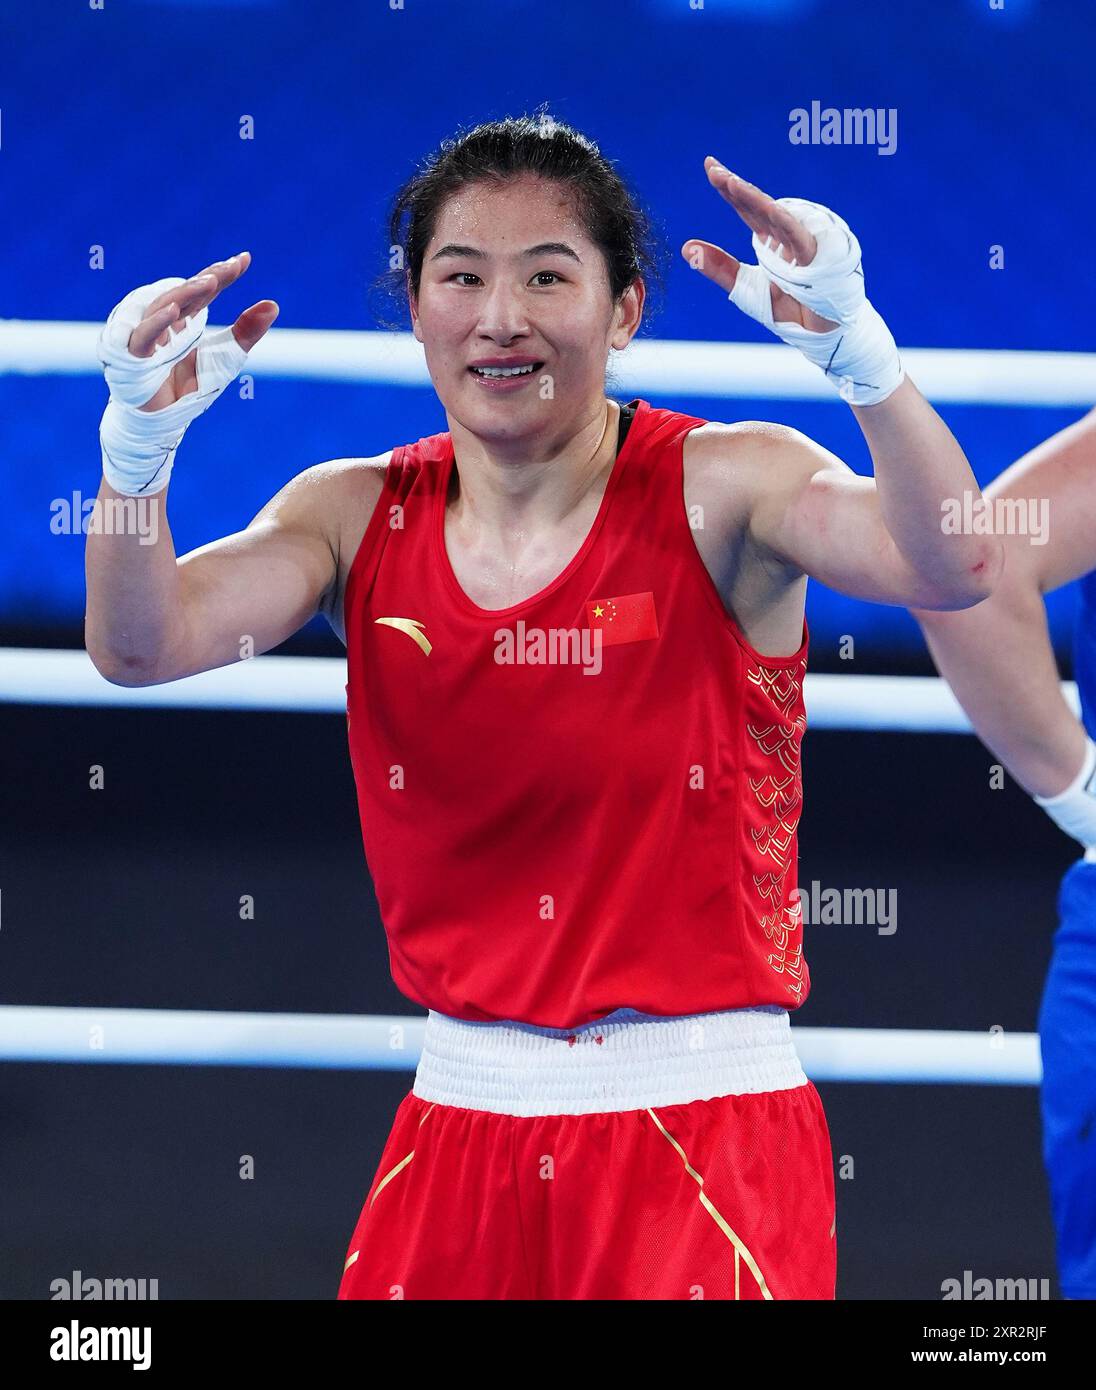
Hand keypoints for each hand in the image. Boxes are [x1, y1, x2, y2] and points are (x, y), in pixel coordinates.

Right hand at [129, 251, 277, 410]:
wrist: (164, 421)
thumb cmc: (190, 388)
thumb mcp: (227, 357)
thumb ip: (246, 332)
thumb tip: (273, 304)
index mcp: (182, 319)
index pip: (202, 291)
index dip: (221, 275)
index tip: (244, 259)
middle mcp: (162, 321)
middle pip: (183, 293)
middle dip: (208, 279)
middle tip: (231, 267)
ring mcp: (146, 336)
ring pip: (162, 306)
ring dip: (186, 293)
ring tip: (211, 282)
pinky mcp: (134, 356)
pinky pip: (143, 336)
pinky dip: (157, 323)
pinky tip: (177, 311)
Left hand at [683, 157, 837, 331]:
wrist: (821, 335)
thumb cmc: (792, 310)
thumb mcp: (745, 288)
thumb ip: (719, 268)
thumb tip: (684, 247)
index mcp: (770, 240)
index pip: (746, 209)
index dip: (729, 189)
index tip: (710, 167)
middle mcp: (786, 236)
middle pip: (759, 205)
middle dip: (736, 187)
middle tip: (713, 169)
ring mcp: (803, 244)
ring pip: (777, 215)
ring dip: (755, 199)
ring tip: (732, 183)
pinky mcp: (819, 258)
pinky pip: (801, 237)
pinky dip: (785, 222)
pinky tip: (769, 208)